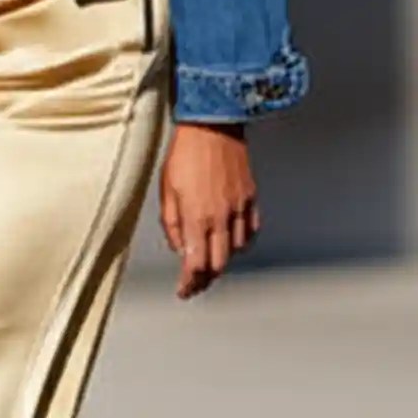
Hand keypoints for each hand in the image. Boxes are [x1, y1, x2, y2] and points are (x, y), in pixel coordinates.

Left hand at [159, 123, 260, 299]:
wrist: (213, 126)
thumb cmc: (184, 155)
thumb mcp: (166, 190)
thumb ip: (171, 224)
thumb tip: (178, 248)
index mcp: (196, 217)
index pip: (195, 264)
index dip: (189, 283)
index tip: (183, 291)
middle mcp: (221, 217)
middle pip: (218, 264)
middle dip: (205, 279)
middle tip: (194, 283)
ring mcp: (239, 208)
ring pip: (236, 250)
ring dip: (221, 260)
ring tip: (208, 260)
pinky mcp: (251, 198)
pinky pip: (250, 231)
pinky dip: (240, 242)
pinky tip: (229, 241)